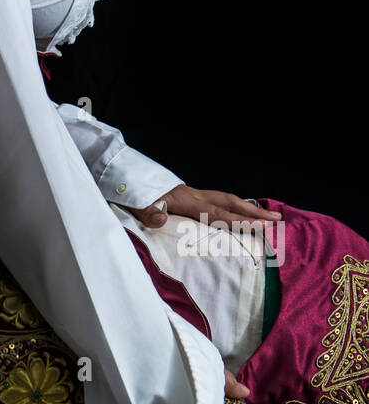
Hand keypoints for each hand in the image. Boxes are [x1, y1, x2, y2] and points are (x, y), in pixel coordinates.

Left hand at [124, 185, 281, 231]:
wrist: (126, 176)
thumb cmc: (132, 194)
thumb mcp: (136, 205)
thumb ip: (147, 212)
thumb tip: (157, 219)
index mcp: (186, 200)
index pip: (218, 213)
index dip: (240, 221)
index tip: (262, 227)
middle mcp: (195, 196)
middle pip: (230, 203)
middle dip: (254, 213)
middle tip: (277, 220)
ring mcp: (194, 194)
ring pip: (227, 200)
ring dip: (247, 209)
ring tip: (268, 217)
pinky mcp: (190, 196)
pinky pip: (218, 202)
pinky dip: (233, 207)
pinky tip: (240, 213)